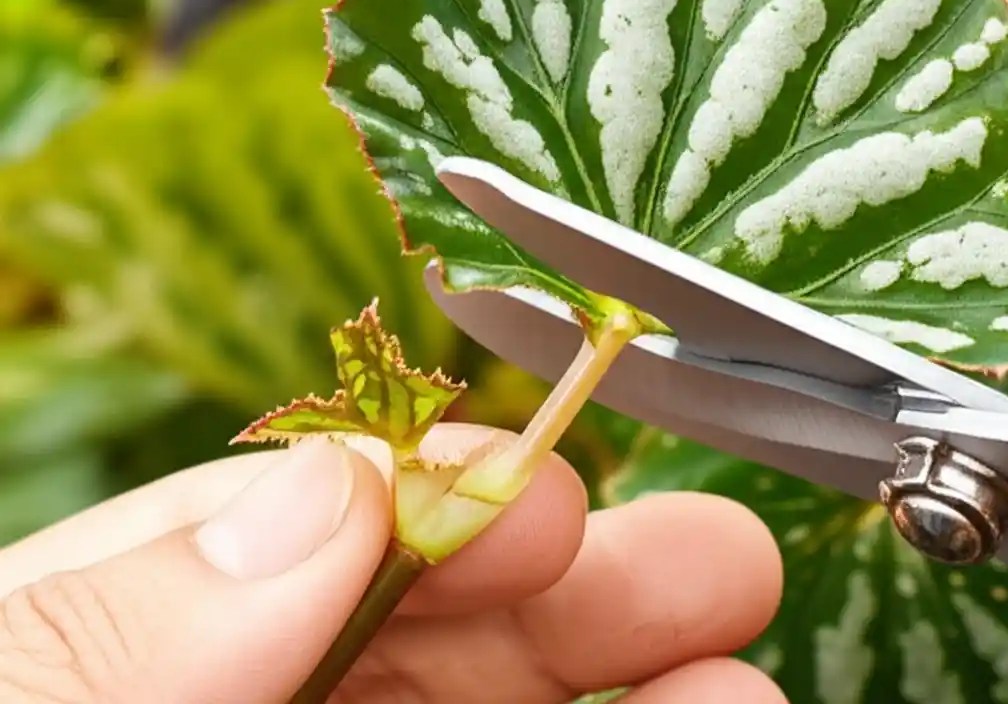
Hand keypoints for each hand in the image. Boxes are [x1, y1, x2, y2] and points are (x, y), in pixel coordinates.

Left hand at [0, 424, 784, 702]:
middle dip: (578, 591)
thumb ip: (108, 630)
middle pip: (420, 633)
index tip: (543, 492)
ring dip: (627, 695)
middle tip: (711, 564)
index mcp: (99, 646)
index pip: (287, 534)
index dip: (429, 498)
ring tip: (739, 684)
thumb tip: (319, 504)